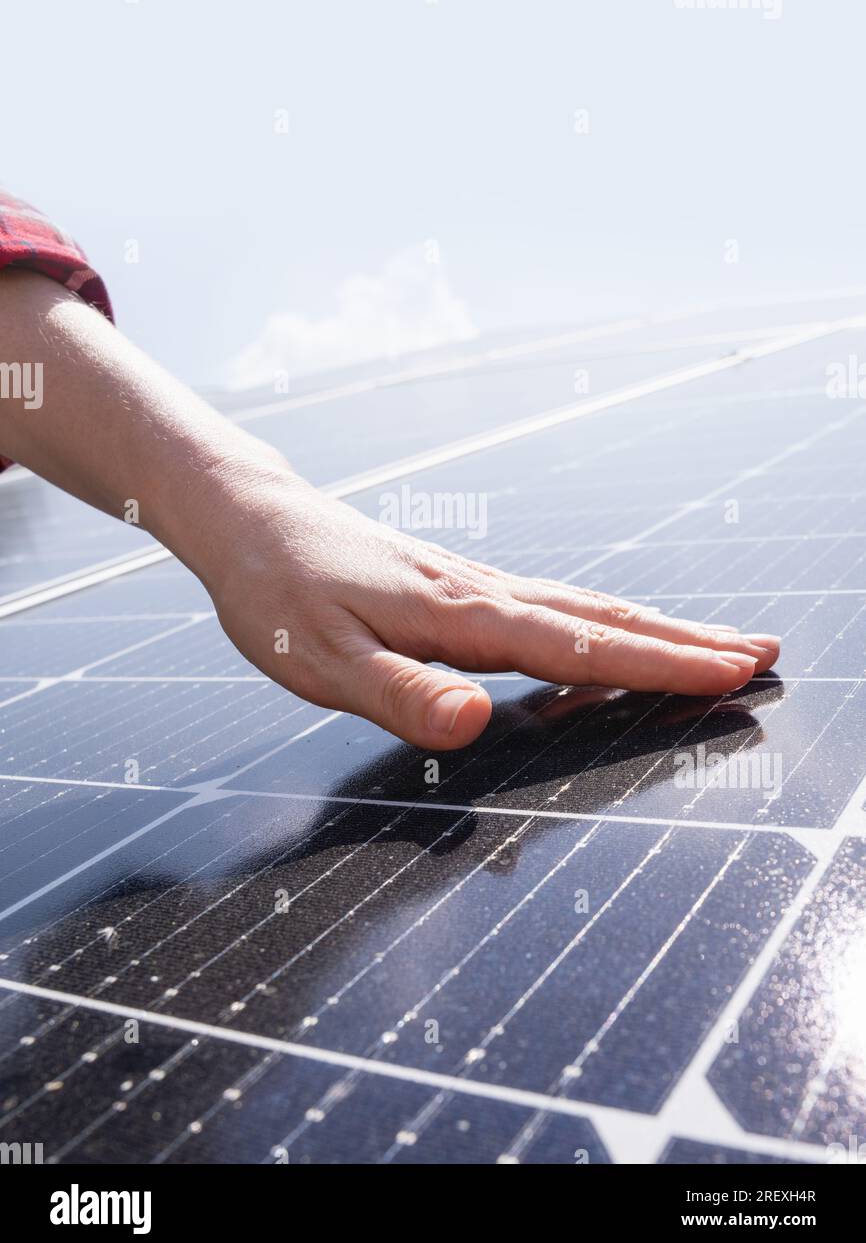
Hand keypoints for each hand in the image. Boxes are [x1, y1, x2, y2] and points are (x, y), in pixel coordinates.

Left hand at [201, 469, 779, 749]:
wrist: (250, 520)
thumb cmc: (279, 593)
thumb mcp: (321, 660)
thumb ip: (401, 695)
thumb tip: (478, 723)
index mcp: (460, 616)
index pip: (579, 645)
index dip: (659, 664)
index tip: (731, 674)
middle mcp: (481, 592)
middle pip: (602, 617)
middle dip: (685, 640)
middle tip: (763, 654)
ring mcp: (473, 584)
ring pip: (583, 606)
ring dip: (654, 626)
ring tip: (715, 644)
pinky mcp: (458, 586)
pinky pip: (551, 606)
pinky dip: (603, 621)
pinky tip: (609, 638)